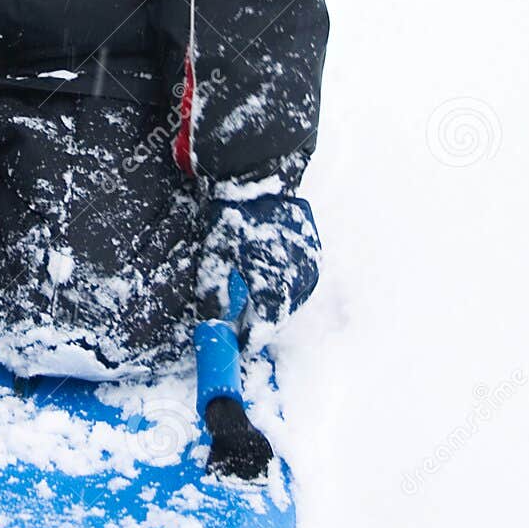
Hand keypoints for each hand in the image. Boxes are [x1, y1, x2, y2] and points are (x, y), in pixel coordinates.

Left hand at [196, 192, 320, 347]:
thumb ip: (214, 296)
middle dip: (262, 323)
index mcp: (273, 283)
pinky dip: (286, 288)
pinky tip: (269, 281)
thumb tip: (213, 323)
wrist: (258, 180)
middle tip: (243, 325)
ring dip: (275, 306)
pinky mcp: (314, 252)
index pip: (266, 327)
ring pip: (294, 299)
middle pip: (281, 315)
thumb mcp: (213, 258)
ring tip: (254, 304)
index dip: (252, 340)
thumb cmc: (232, 219)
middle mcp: (298, 278)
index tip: (240, 346)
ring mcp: (310, 265)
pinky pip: (302, 281)